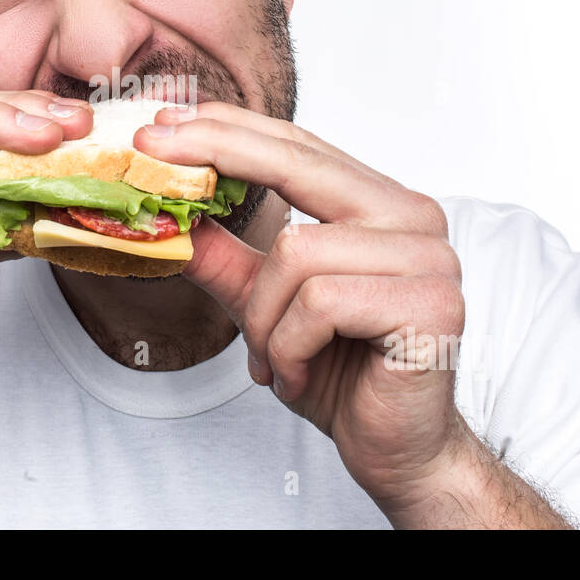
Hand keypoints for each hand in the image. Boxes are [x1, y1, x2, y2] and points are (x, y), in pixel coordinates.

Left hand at [135, 102, 466, 513]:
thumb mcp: (266, 309)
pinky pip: (318, 303)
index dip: (228, 129)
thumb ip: (228, 261)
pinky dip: (290, 348)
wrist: (398, 454)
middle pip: (297, 165)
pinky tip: (301, 377)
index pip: (299, 146)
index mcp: (382, 206)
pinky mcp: (431, 306)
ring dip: (264, 320)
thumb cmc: (342, 376)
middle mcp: (414, 218)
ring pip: (296, 253)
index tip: (161, 126)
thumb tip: (171, 218)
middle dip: (215, 155)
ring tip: (274, 361)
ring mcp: (430, 259)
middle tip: (147, 155)